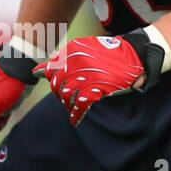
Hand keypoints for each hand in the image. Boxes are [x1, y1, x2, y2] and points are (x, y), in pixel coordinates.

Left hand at [35, 32, 164, 126]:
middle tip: (69, 100)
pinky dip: (76, 114)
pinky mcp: (98, 87)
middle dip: (61, 96)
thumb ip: (59, 61)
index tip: (62, 89)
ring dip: (69, 105)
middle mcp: (76, 61)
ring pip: (67, 96)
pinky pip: (80, 105)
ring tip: (74, 107)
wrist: (135, 56)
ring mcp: (87, 75)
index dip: (55, 84)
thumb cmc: (108, 54)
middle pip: (57, 86)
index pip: (52, 72)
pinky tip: (75, 119)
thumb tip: (35, 72)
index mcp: (71, 50)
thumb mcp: (82, 51)